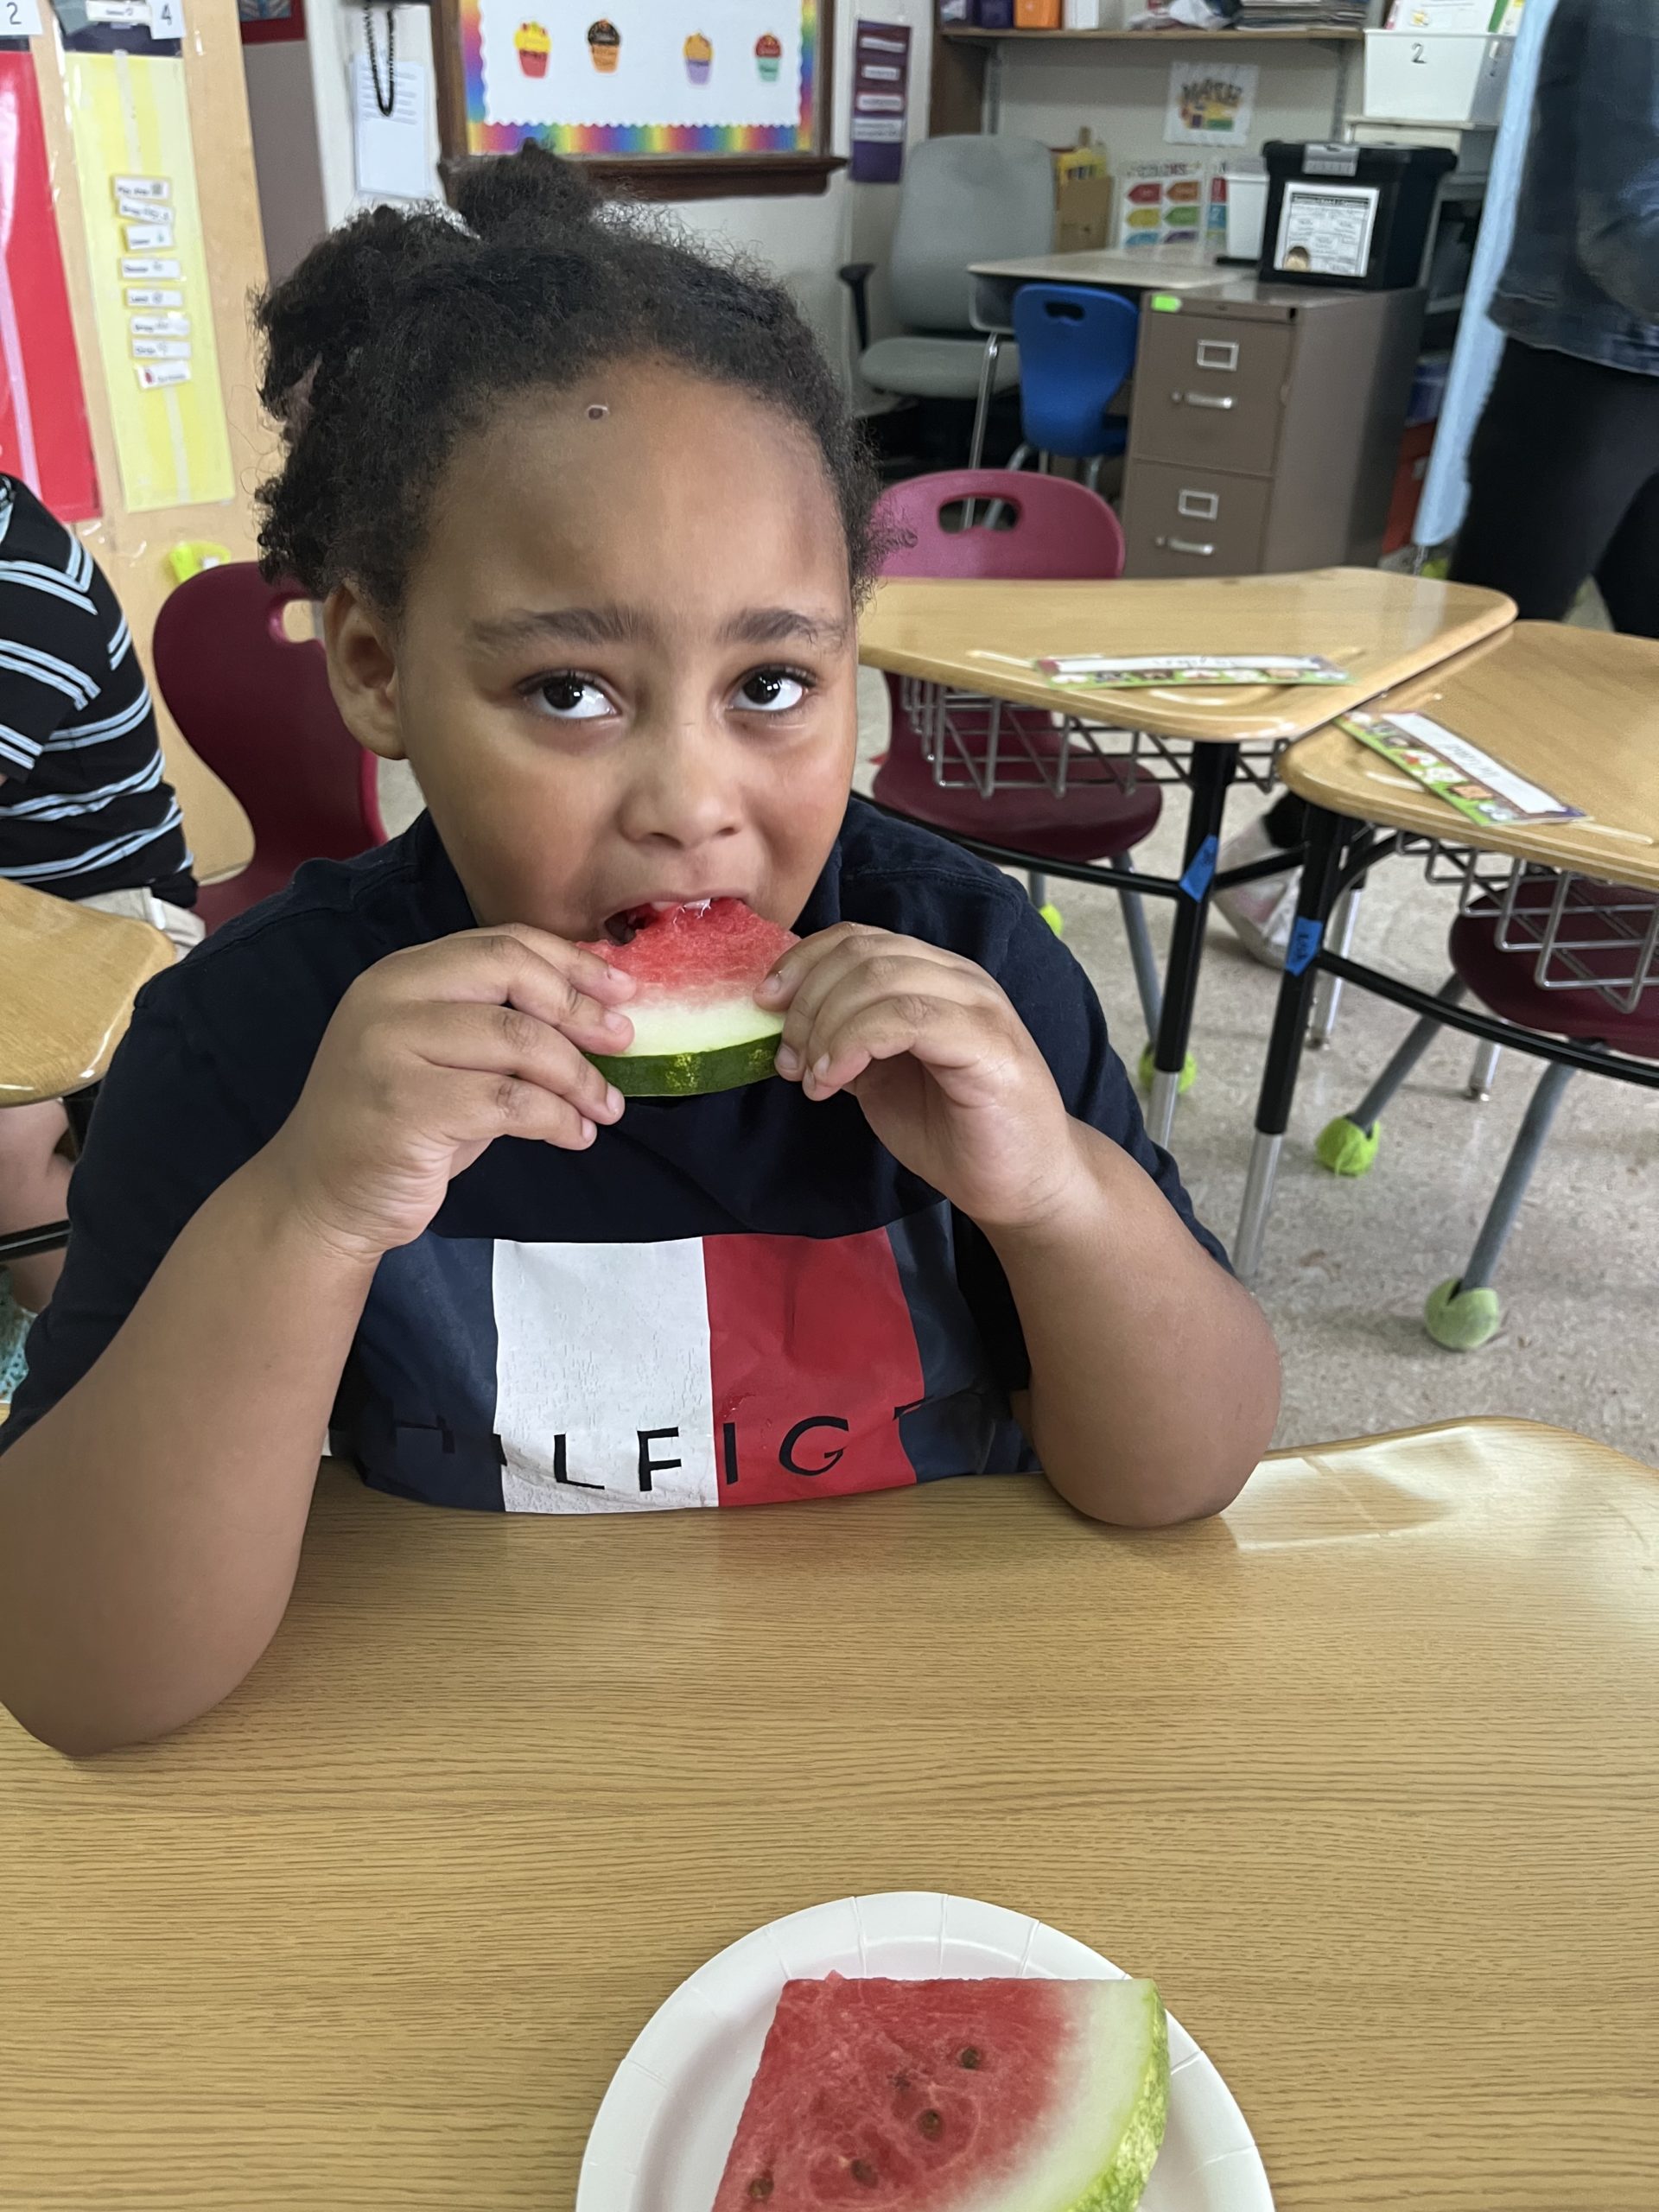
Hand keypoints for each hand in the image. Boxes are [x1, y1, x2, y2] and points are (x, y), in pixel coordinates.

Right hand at [264, 925, 635, 1262]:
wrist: (322, 1197)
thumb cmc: (399, 1126)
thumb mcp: (448, 1058)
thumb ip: (500, 1024)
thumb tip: (598, 1012)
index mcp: (403, 973)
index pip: (501, 942)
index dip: (570, 960)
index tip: (623, 988)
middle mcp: (390, 997)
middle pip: (510, 972)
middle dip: (579, 1006)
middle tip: (622, 1040)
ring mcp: (390, 1049)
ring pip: (518, 1041)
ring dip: (578, 1076)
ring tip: (606, 1106)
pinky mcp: (405, 1106)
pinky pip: (510, 1103)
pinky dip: (558, 1119)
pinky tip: (576, 1135)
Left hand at [760, 924, 1080, 1231]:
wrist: (1024, 1186)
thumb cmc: (957, 1134)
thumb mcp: (882, 1080)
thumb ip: (847, 1042)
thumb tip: (787, 1026)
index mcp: (935, 977)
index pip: (858, 938)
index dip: (802, 963)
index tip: (764, 1005)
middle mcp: (958, 979)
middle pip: (861, 953)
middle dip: (806, 1002)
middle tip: (788, 1059)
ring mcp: (977, 1006)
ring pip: (879, 978)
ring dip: (825, 1027)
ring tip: (810, 1077)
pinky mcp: (987, 1043)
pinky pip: (905, 1018)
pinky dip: (852, 1044)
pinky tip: (833, 1081)